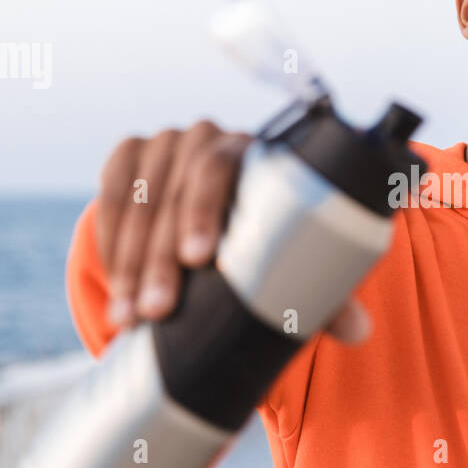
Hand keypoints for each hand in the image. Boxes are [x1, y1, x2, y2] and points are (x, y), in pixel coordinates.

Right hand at [92, 119, 370, 341]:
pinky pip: (110, 194)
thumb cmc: (269, 234)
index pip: (222, 168)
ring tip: (126, 319)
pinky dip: (108, 239)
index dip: (204, 210)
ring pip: (137, 199)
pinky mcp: (127, 156)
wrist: (223, 210)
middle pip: (174, 191)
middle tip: (155, 312)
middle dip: (158, 257)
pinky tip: (111, 282)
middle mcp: (207, 137)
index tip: (197, 259)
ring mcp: (164, 143)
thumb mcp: (294, 256)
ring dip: (126, 260)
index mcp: (255, 150)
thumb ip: (324, 288)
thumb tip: (359, 330)